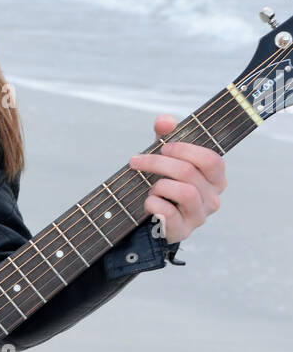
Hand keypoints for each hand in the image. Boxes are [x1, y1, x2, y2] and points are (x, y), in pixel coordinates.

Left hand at [128, 114, 226, 245]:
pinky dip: (153, 204)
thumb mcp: (166, 156)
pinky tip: (148, 202)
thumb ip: (166, 135)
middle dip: (158, 163)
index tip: (162, 146)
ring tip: (150, 187)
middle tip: (137, 161)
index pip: (211, 159)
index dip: (185, 150)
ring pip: (184, 192)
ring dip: (159, 185)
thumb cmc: (165, 182)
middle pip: (189, 172)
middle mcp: (213, 198)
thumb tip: (165, 121)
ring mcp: (200, 216)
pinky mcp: (183, 231)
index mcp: (215, 178)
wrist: (154, 218)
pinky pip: (169, 213)